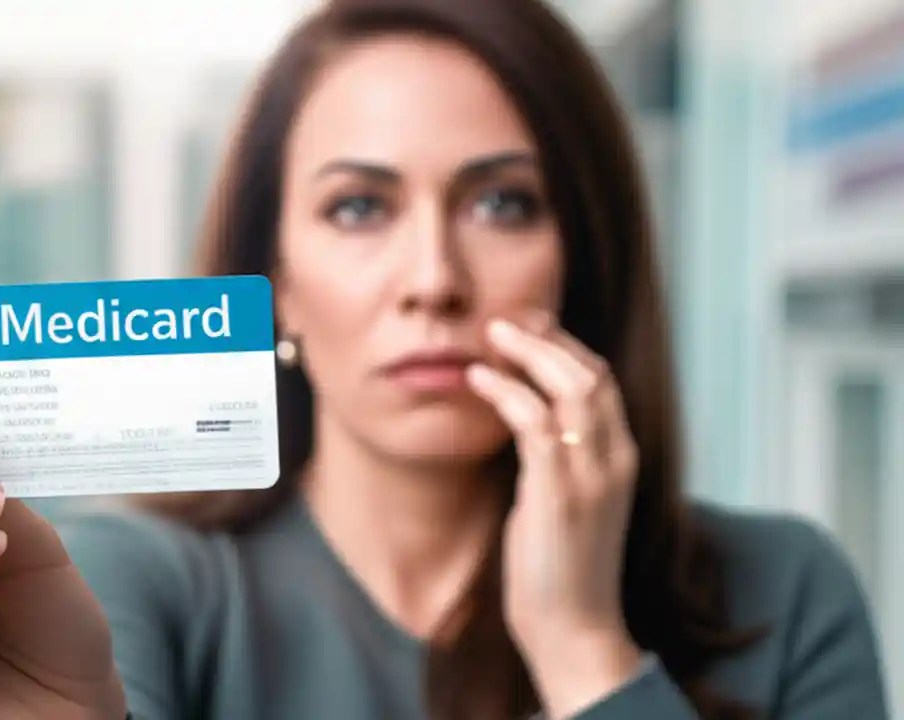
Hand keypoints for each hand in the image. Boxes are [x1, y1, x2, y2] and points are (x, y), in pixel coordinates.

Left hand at [465, 313, 642, 717]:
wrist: (575, 630)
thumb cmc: (560, 570)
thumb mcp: (562, 502)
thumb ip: (553, 462)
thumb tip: (521, 425)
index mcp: (620, 459)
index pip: (603, 382)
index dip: (567, 347)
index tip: (531, 326)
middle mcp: (614, 459)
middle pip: (592, 373)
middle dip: (549, 337)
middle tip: (507, 319)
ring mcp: (592, 475)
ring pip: (571, 387)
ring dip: (529, 351)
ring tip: (491, 334)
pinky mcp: (560, 493)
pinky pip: (535, 422)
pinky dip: (507, 391)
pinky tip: (479, 378)